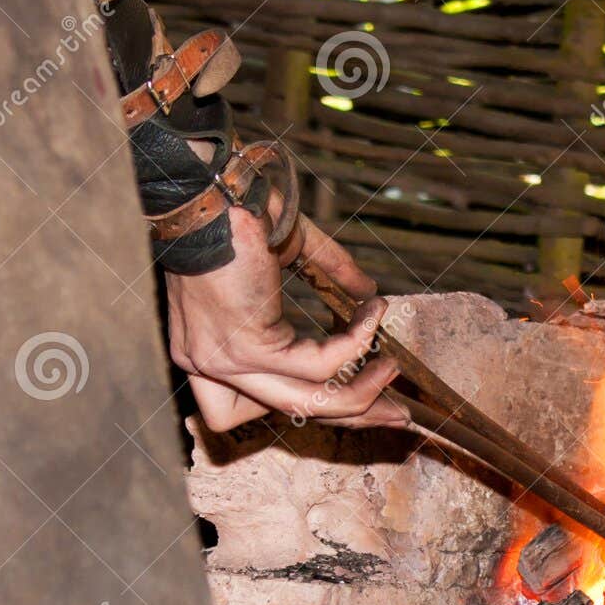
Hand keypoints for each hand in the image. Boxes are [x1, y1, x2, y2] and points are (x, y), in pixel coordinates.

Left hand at [164, 205, 408, 431]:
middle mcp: (207, 365)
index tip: (346, 387)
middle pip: (292, 411)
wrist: (209, 190)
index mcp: (207, 346)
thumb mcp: (286, 251)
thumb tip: (368, 291)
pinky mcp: (248, 348)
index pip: (258, 404)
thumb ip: (327, 274)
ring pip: (308, 401)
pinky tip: (372, 316)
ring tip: (391, 367)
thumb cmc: (235, 209)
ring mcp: (225, 361)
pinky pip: (319, 363)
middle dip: (352, 413)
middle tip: (396, 414)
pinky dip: (356, 342)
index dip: (308, 402)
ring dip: (362, 388)